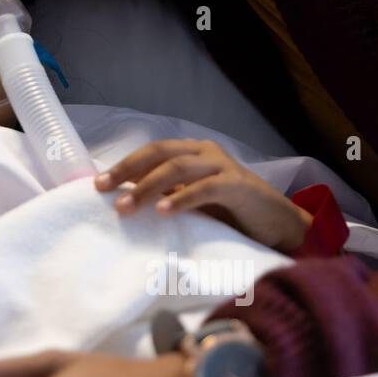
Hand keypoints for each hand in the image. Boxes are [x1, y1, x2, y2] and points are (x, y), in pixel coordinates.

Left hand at [95, 138, 310, 251]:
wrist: (279, 225)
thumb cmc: (231, 213)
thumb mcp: (193, 202)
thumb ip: (167, 195)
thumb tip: (124, 201)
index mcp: (192, 152)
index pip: (152, 152)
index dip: (124, 165)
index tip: (98, 184)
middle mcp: (206, 153)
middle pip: (159, 153)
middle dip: (128, 170)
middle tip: (104, 190)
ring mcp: (223, 166)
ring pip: (177, 168)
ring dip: (147, 187)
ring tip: (126, 206)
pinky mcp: (239, 185)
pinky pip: (205, 188)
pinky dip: (181, 199)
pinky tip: (163, 211)